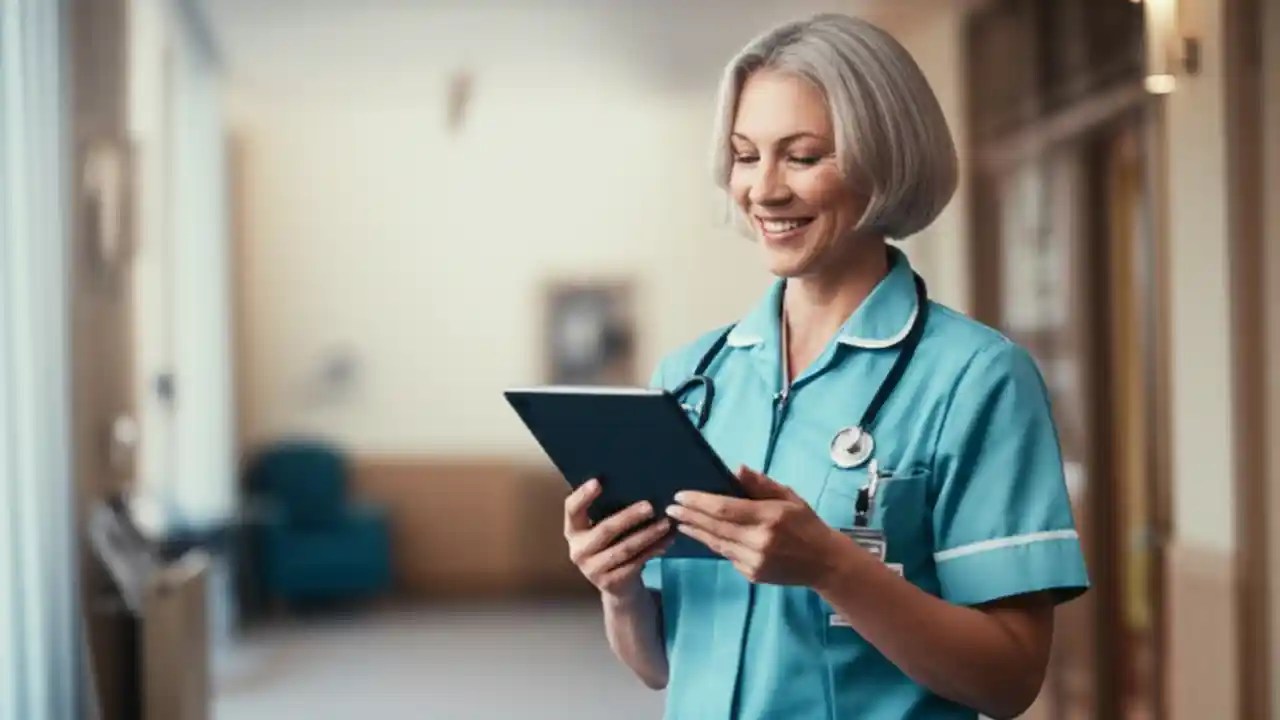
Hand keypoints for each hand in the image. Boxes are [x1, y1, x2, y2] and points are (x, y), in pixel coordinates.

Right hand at [564, 478, 673, 600]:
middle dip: (629, 517)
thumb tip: (638, 486)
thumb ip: (609, 512)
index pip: (572, 509)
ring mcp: (592, 570)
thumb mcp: (604, 530)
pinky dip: (653, 551)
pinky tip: (667, 541)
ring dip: (648, 535)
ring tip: (665, 524)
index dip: (582, 496)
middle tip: (650, 506)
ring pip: (625, 549)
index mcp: (573, 531)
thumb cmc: (611, 545)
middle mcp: (578, 550)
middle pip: (605, 530)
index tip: (597, 481)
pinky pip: (636, 563)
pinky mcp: (610, 583)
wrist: (616, 585)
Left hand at [668, 466, 842, 586]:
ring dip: (695, 531)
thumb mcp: (788, 496)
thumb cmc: (805, 523)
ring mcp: (754, 561)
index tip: (680, 495)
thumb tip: (736, 469)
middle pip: (714, 526)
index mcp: (768, 518)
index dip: (699, 502)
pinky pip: (726, 555)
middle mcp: (758, 541)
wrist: (824, 562)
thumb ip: (761, 484)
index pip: (724, 509)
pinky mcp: (751, 574)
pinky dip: (712, 543)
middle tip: (670, 507)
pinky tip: (701, 534)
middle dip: (689, 515)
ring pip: (716, 543)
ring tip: (678, 520)